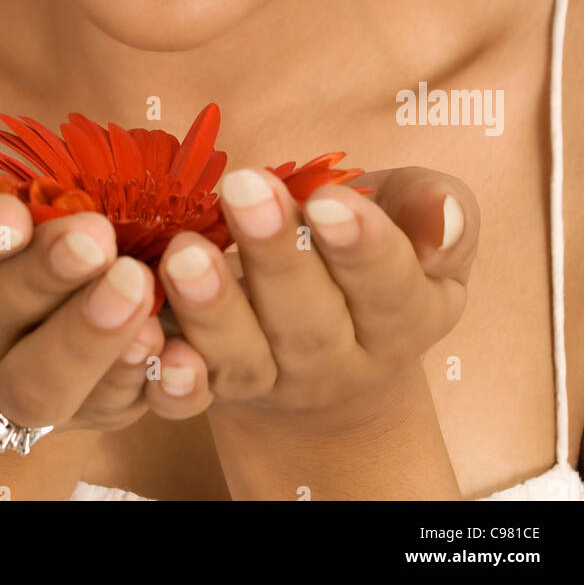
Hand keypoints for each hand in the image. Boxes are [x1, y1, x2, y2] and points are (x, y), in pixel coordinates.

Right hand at [0, 115, 163, 435]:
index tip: (12, 214)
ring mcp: (0, 393)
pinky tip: (159, 341)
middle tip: (94, 237)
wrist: (19, 256)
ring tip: (135, 284)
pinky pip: (101, 409)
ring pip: (35, 387)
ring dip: (87, 338)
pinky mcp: (72, 411)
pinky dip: (131, 378)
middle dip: (40, 278)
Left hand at [143, 165, 477, 432]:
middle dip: (277, 256)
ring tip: (183, 251)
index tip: (330, 199)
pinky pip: (187, 396)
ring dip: (212, 308)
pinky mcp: (212, 391)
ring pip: (243, 359)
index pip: (390, 290)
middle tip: (244, 188)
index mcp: (404, 318)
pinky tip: (142, 332)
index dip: (363, 248)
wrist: (332, 355)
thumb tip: (441, 213)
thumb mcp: (417, 226)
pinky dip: (165, 373)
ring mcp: (271, 384)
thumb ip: (438, 212)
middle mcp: (339, 364)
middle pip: (310, 323)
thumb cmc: (370, 255)